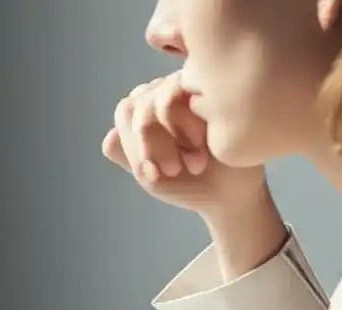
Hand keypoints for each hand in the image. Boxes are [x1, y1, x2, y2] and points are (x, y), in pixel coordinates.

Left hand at [104, 71, 287, 278]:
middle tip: (176, 169)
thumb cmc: (188, 182)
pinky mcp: (211, 86)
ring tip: (196, 160)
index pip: (126, 111)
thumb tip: (110, 137)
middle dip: (155, 140)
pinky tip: (206, 143)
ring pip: (162, 94)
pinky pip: (188, 91)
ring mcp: (187, 87)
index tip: (158, 174)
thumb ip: (127, 155)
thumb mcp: (151, 177)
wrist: (231, 191)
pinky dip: (191, 121)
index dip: (137, 141)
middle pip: (140, 102)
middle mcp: (162, 94)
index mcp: (141, 114)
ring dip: (176, 131)